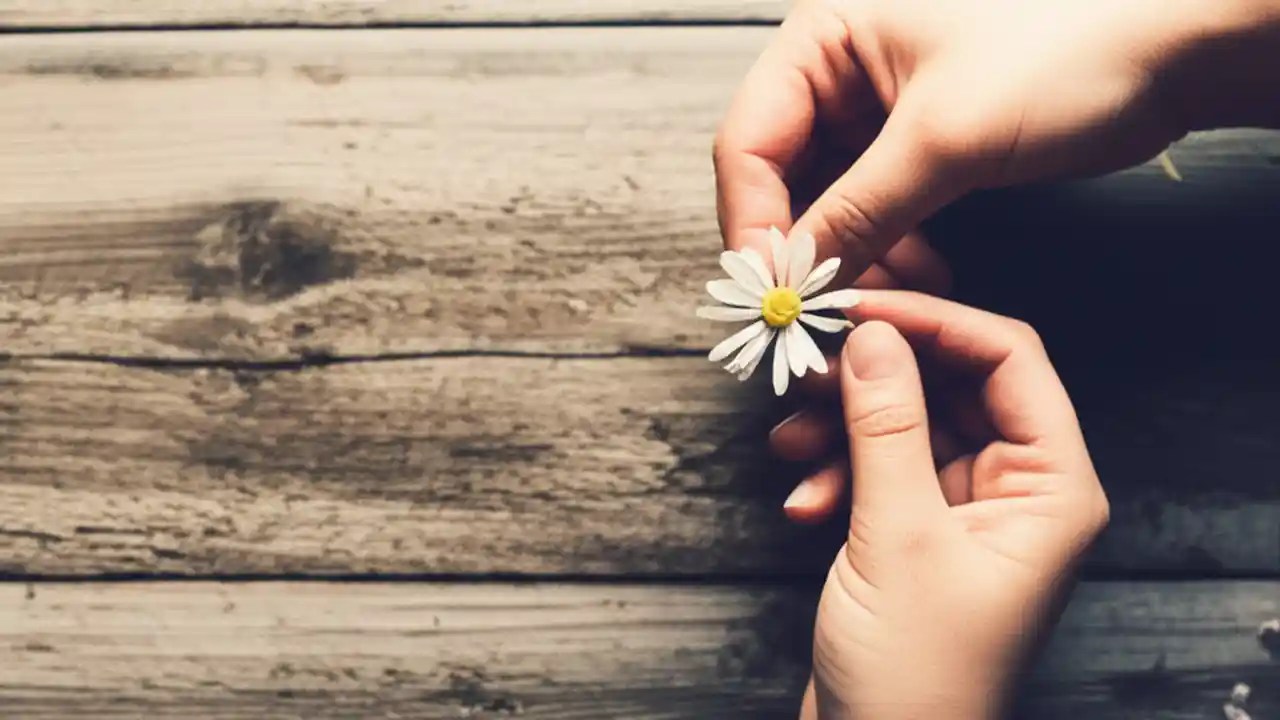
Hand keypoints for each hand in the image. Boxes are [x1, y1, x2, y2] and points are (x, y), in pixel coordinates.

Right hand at [714, 0, 1279, 288]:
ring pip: (828, 201)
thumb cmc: (1064, 52)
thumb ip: (857, 210)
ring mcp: (876, 109)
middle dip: (804, 249)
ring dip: (851, 258)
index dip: (752, 222)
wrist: (1172, 48)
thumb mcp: (944, 138)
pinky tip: (922, 276)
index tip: (771, 293)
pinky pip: (874, 208)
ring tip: (885, 301)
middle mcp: (839, 70)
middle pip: (780, 177)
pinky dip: (888, 248)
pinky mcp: (916, 144)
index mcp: (824, 37)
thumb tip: (794, 279)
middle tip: (817, 316)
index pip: (748, 140)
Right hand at [775, 292, 1108, 717]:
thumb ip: (886, 425)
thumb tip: (871, 334)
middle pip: (952, 385)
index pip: (1009, 359)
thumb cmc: (917, 676)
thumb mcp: (896, 536)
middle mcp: (1018, 491)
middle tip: (812, 360)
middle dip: (877, 373)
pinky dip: (838, 473)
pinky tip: (802, 500)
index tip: (863, 305)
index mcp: (1051, 488)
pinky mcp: (920, 531)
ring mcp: (966, 511)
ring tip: (790, 439)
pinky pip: (882, 468)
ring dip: (844, 426)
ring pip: (907, 424)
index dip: (935, 319)